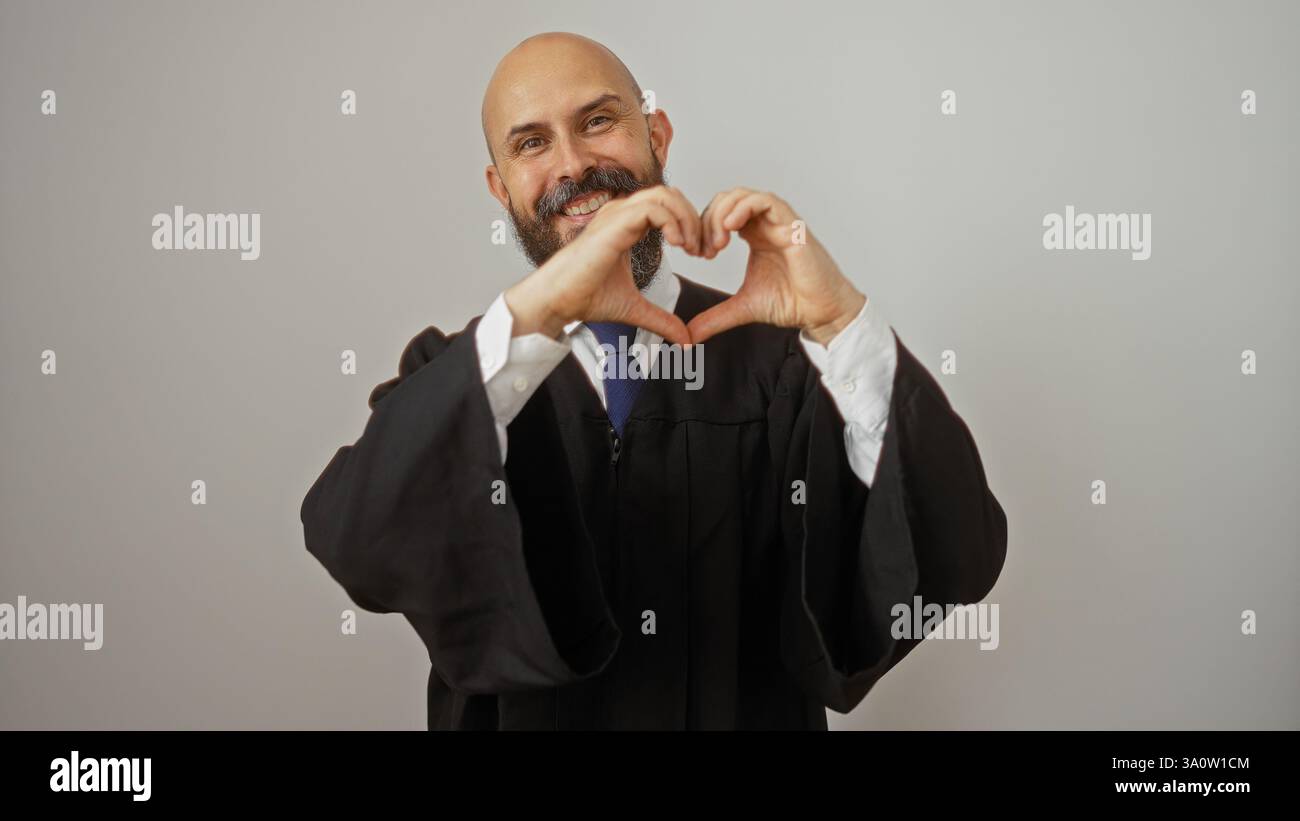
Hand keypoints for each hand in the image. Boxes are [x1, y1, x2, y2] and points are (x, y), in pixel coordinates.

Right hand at [504, 185, 702, 344]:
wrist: (558, 301)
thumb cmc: (585, 297)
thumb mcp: (635, 309)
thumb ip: (662, 320)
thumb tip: (686, 339)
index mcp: (627, 225)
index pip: (668, 206)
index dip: (690, 226)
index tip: (701, 254)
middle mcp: (622, 214)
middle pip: (671, 194)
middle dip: (695, 219)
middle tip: (704, 250)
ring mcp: (617, 215)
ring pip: (665, 194)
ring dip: (688, 219)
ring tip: (692, 247)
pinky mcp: (614, 224)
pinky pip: (654, 208)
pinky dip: (673, 222)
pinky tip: (679, 245)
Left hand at [687, 188, 865, 345]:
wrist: (821, 312)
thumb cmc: (791, 303)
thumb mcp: (742, 308)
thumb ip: (715, 317)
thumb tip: (690, 333)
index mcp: (754, 235)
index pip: (720, 214)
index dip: (701, 228)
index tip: (695, 253)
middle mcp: (766, 224)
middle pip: (727, 200)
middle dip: (707, 220)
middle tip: (702, 249)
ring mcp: (780, 222)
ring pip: (744, 195)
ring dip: (722, 213)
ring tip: (717, 242)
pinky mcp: (792, 226)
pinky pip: (767, 201)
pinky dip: (744, 207)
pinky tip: (730, 227)